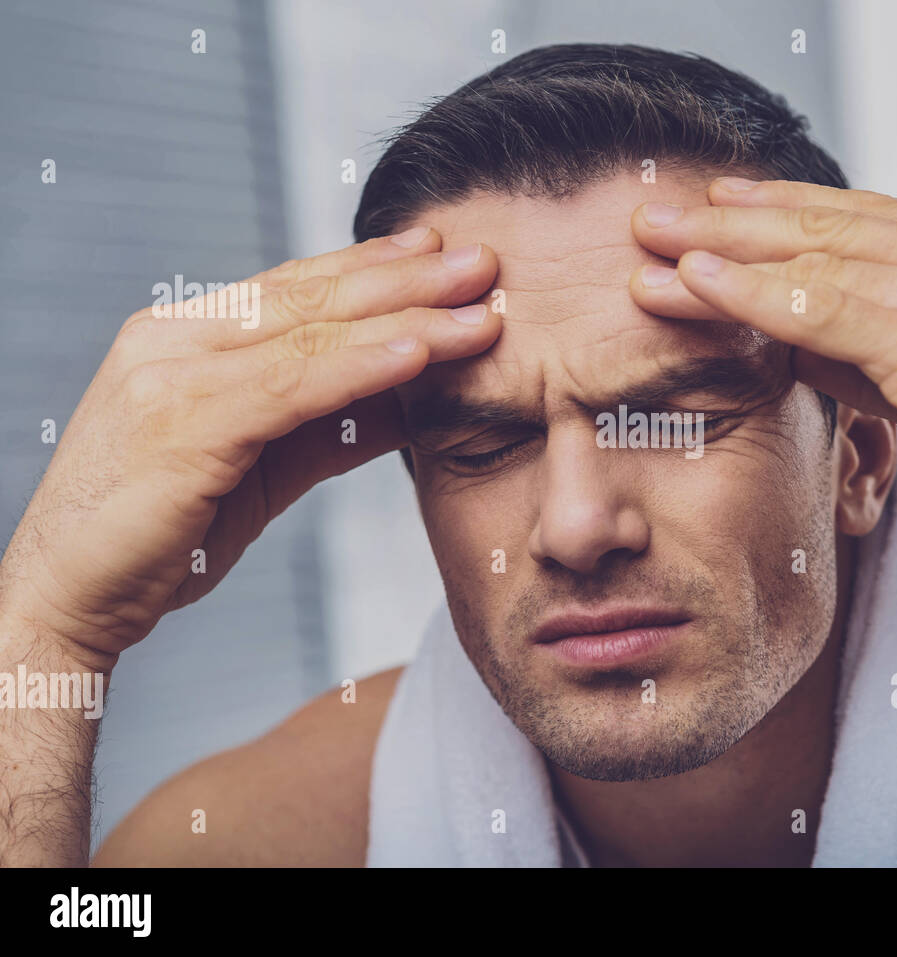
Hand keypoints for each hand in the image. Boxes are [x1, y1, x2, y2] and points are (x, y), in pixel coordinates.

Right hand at [0, 230, 499, 665]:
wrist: (68, 599)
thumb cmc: (163, 533)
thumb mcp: (263, 464)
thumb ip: (331, 424)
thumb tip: (414, 397)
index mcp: (186, 338)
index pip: (297, 288)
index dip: (374, 265)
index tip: (439, 249)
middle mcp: (175, 339)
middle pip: (314, 296)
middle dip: (408, 277)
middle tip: (484, 258)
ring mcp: (173, 376)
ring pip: (313, 334)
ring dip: (407, 318)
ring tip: (479, 308)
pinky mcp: (181, 427)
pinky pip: (291, 387)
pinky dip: (361, 368)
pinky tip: (419, 356)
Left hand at [629, 178, 896, 567]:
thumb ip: (880, 358)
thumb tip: (803, 348)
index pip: (867, 217)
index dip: (786, 207)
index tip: (722, 201)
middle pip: (831, 223)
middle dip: (735, 215)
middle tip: (658, 209)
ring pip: (818, 255)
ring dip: (724, 247)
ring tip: (650, 240)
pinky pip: (825, 307)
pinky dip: (753, 293)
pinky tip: (694, 282)